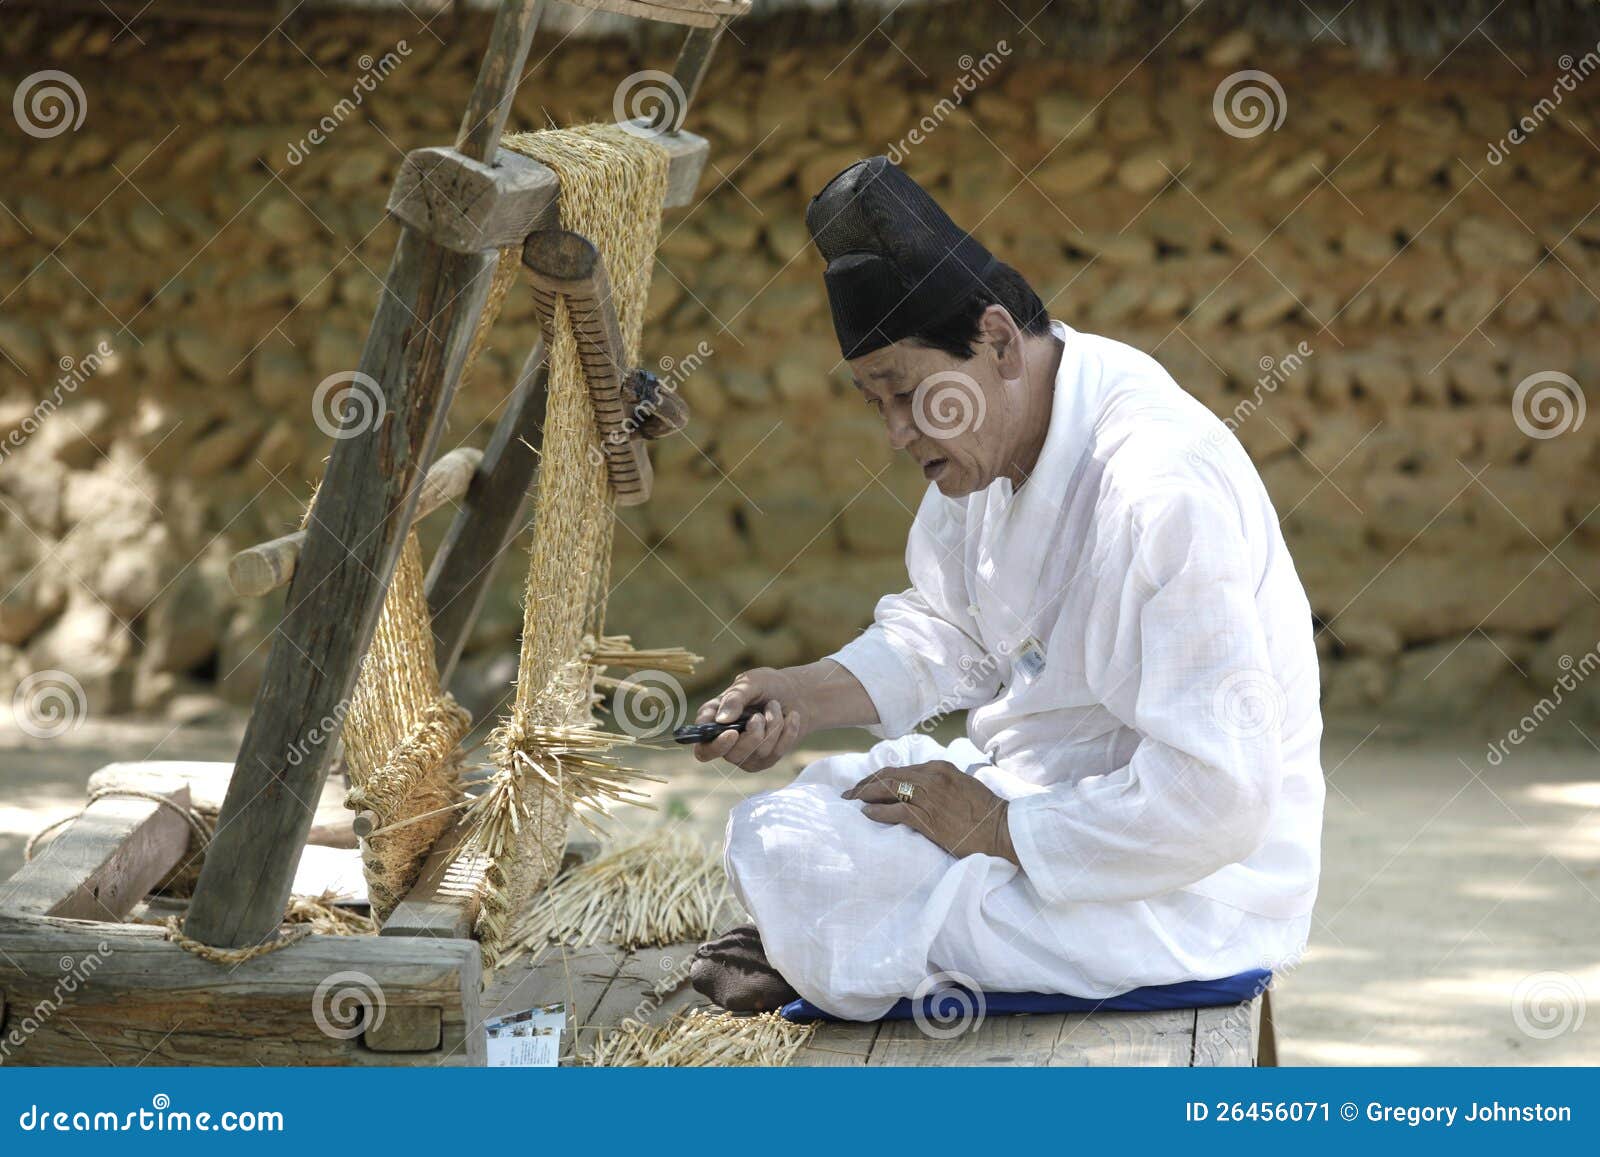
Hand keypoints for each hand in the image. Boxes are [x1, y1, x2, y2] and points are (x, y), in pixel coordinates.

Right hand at [692, 667, 807, 771]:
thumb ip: (735, 698)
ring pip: (758, 752)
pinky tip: (790, 716)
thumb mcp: (750, 683)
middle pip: (732, 755)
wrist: (796, 693)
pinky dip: (787, 730)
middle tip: (760, 714)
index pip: (703, 749)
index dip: (716, 746)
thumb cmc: (767, 685)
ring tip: (774, 707)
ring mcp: (745, 754)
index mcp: (712, 721)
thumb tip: (721, 719)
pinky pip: (777, 752)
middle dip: (753, 733)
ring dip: (773, 724)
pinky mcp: (765, 759)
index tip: (733, 733)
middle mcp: (725, 741)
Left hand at [843, 760, 1018, 864]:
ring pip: (887, 789)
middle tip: (850, 793)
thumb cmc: (984, 812)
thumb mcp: (961, 786)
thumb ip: (940, 783)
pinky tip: (867, 815)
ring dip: (865, 795)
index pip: (900, 769)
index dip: (878, 776)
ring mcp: (928, 796)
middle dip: (865, 783)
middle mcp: (931, 777)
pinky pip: (894, 811)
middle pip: (888, 775)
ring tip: (852, 802)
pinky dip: (877, 812)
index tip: (865, 784)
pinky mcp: (927, 817)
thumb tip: (918, 789)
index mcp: (939, 768)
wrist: (1002, 829)